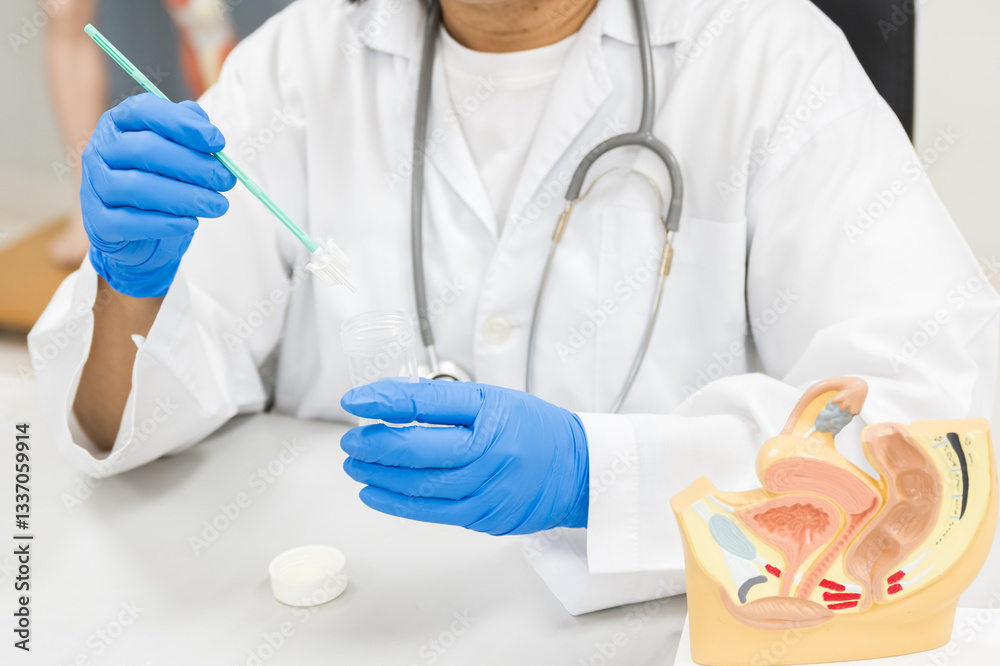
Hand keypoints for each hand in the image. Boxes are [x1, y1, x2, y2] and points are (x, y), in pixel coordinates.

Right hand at [81, 93, 236, 296]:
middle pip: (146, 150)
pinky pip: (129, 222)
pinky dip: (164, 223)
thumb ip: (186, 131)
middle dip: (193, 165)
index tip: (217, 142)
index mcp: (119, 124)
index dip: (182, 124)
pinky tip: (191, 223)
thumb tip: (203, 123)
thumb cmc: (160, 183)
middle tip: (225, 180)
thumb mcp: (175, 152)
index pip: (144, 111)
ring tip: (217, 205)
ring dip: (185, 197)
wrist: (138, 234)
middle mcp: (100, 150)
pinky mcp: (98, 222)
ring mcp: (94, 186)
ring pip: (138, 187)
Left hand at [340, 379, 589, 535]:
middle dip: (375, 444)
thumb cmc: (534, 429)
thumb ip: (443, 403)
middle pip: (418, 448)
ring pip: (419, 484)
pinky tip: (373, 492)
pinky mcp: (484, 517)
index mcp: (492, 413)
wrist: (579, 471)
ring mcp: (488, 488)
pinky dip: (396, 503)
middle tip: (352, 439)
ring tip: (354, 464)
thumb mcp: (494, 400)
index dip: (386, 401)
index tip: (355, 400)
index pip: (428, 403)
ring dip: (378, 474)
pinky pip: (431, 512)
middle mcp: (491, 451)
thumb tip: (388, 403)